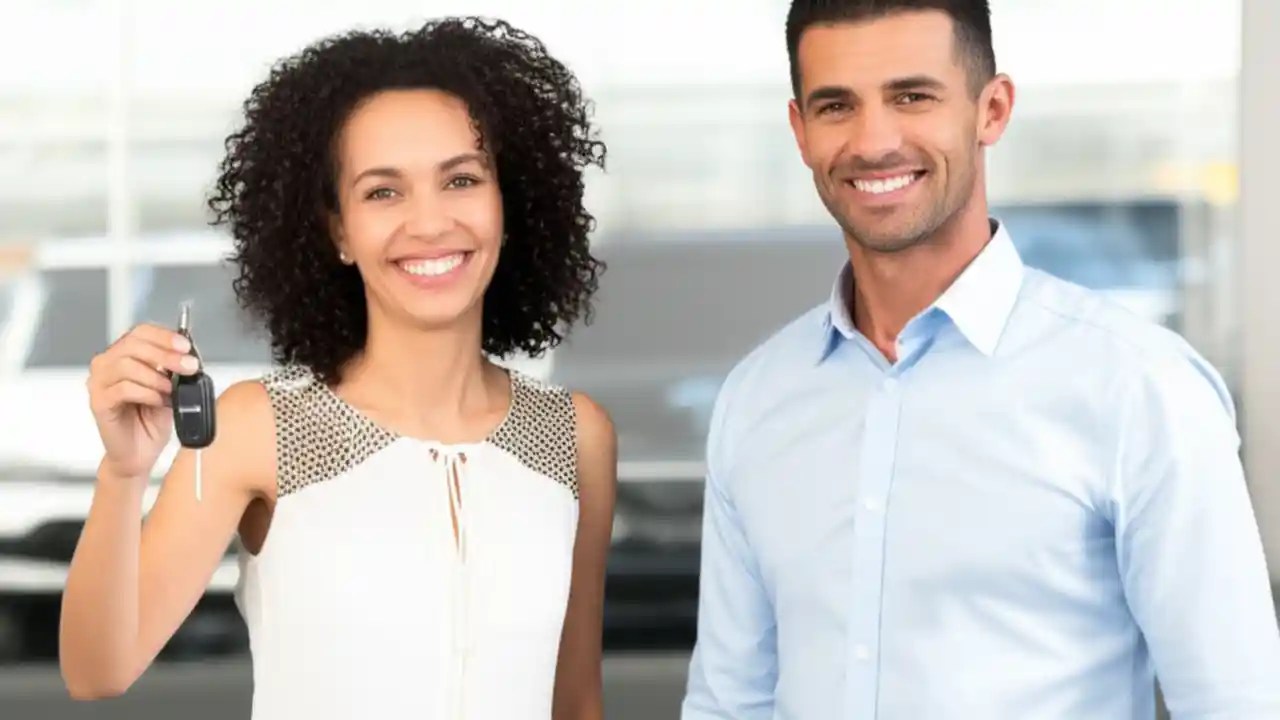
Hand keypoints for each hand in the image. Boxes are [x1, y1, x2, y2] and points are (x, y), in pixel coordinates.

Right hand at [87, 324, 199, 480]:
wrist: (140, 453)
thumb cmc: (151, 421)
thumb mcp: (170, 387)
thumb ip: (174, 369)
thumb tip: (188, 354)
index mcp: (124, 355)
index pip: (140, 332)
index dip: (164, 336)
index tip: (185, 346)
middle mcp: (107, 365)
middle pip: (133, 345)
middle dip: (166, 354)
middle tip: (187, 367)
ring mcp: (99, 383)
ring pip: (127, 365)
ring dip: (156, 377)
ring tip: (170, 391)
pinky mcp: (99, 402)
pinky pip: (123, 388)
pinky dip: (147, 393)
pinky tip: (158, 401)